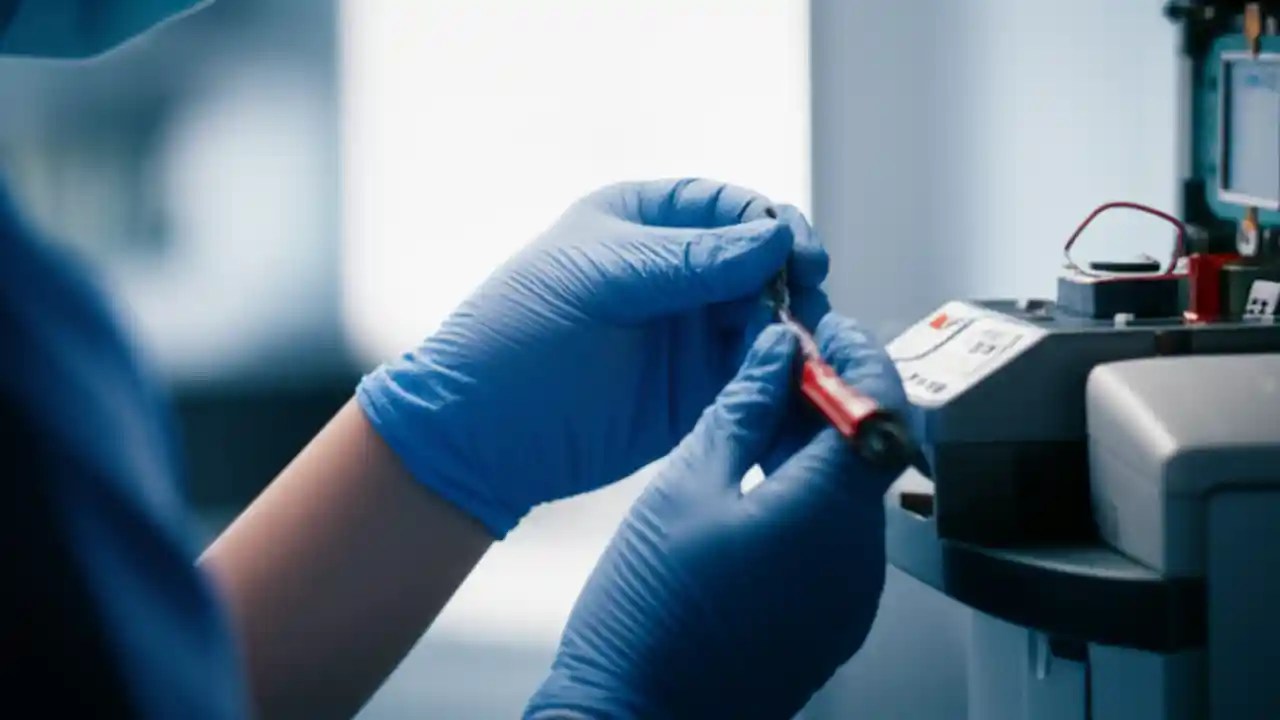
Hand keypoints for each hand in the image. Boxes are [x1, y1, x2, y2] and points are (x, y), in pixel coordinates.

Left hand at [357, 178, 828, 536]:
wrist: (481, 434)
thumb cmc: (517, 334)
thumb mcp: (600, 280)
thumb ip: (689, 261)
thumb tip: (775, 236)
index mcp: (646, 221)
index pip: (732, 208)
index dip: (772, 225)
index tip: (796, 254)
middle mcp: (678, 272)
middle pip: (764, 263)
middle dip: (793, 280)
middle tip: (807, 306)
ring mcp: (690, 331)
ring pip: (770, 318)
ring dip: (794, 330)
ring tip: (800, 351)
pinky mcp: (699, 389)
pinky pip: (758, 372)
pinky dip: (782, 375)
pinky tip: (792, 384)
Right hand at [525, 314, 905, 719]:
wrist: (637, 717)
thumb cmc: (649, 615)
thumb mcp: (685, 485)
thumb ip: (740, 409)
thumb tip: (774, 354)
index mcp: (827, 512)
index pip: (879, 405)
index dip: (856, 355)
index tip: (825, 328)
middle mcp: (857, 557)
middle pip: (871, 448)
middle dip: (832, 397)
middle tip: (779, 365)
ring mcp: (850, 595)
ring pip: (852, 493)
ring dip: (820, 447)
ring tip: (758, 419)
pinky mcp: (832, 620)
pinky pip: (837, 538)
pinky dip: (811, 496)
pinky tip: (759, 483)